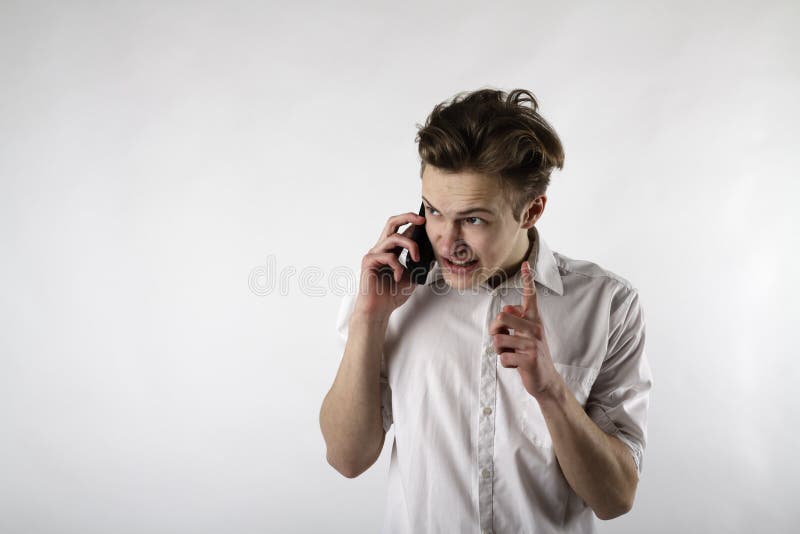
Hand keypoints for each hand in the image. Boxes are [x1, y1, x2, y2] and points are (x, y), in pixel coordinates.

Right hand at [353, 211, 425, 318]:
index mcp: (391, 251)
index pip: (402, 230)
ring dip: (409, 245)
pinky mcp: (369, 261)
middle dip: (408, 217)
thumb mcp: (412, 277)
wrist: (379, 310)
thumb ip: (419, 265)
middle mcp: (382, 249)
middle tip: (422, 220)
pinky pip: (388, 256)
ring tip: (416, 259)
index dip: (413, 223)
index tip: (427, 221)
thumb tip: (432, 255)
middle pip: (392, 222)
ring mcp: (374, 254)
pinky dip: (398, 266)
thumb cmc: (392, 295)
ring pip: (393, 237)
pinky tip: (398, 277)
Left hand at [488, 261, 564, 401]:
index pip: (531, 296)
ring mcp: (533, 343)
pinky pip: (503, 358)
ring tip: (513, 355)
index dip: (527, 280)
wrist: (546, 380)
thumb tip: (507, 307)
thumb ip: (516, 321)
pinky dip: (506, 365)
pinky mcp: (529, 359)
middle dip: (494, 330)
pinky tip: (517, 366)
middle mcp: (535, 328)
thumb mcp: (525, 336)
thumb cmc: (531, 355)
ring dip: (500, 351)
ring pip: (498, 340)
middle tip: (502, 340)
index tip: (525, 263)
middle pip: (501, 317)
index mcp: (534, 320)